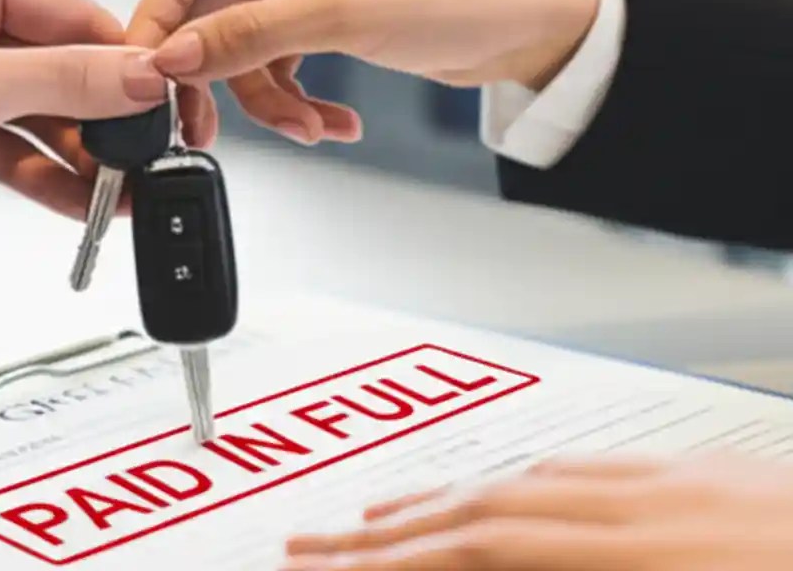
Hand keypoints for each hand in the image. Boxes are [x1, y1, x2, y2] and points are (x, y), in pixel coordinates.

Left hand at [0, 0, 167, 256]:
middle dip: (106, 122)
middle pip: (63, 73)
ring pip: (39, 119)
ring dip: (80, 160)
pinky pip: (8, 154)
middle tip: (151, 165)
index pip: (76, 20)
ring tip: (126, 198)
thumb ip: (63, 82)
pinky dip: (42, 180)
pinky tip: (77, 205)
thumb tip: (142, 76)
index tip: (169, 111)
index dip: (128, 68)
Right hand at [129, 0, 599, 145]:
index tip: (146, 81)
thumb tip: (169, 58)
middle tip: (205, 130)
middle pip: (206, 19)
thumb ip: (248, 36)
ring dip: (269, 103)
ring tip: (312, 129)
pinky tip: (334, 123)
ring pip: (240, 56)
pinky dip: (297, 104)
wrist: (531, 26)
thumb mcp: (342, 16)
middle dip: (217, 80)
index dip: (158, 25)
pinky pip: (275, 71)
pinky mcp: (314, 24)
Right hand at [282, 454, 792, 569]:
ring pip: (529, 479)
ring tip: (377, 517)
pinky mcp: (718, 481)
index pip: (482, 551)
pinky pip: (586, 471)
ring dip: (440, 500)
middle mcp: (660, 507)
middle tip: (312, 544)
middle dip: (383, 530)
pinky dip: (519, 483)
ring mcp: (689, 486)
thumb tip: (488, 569)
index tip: (326, 570)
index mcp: (656, 555)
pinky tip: (501, 491)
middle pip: (484, 506)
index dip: (389, 562)